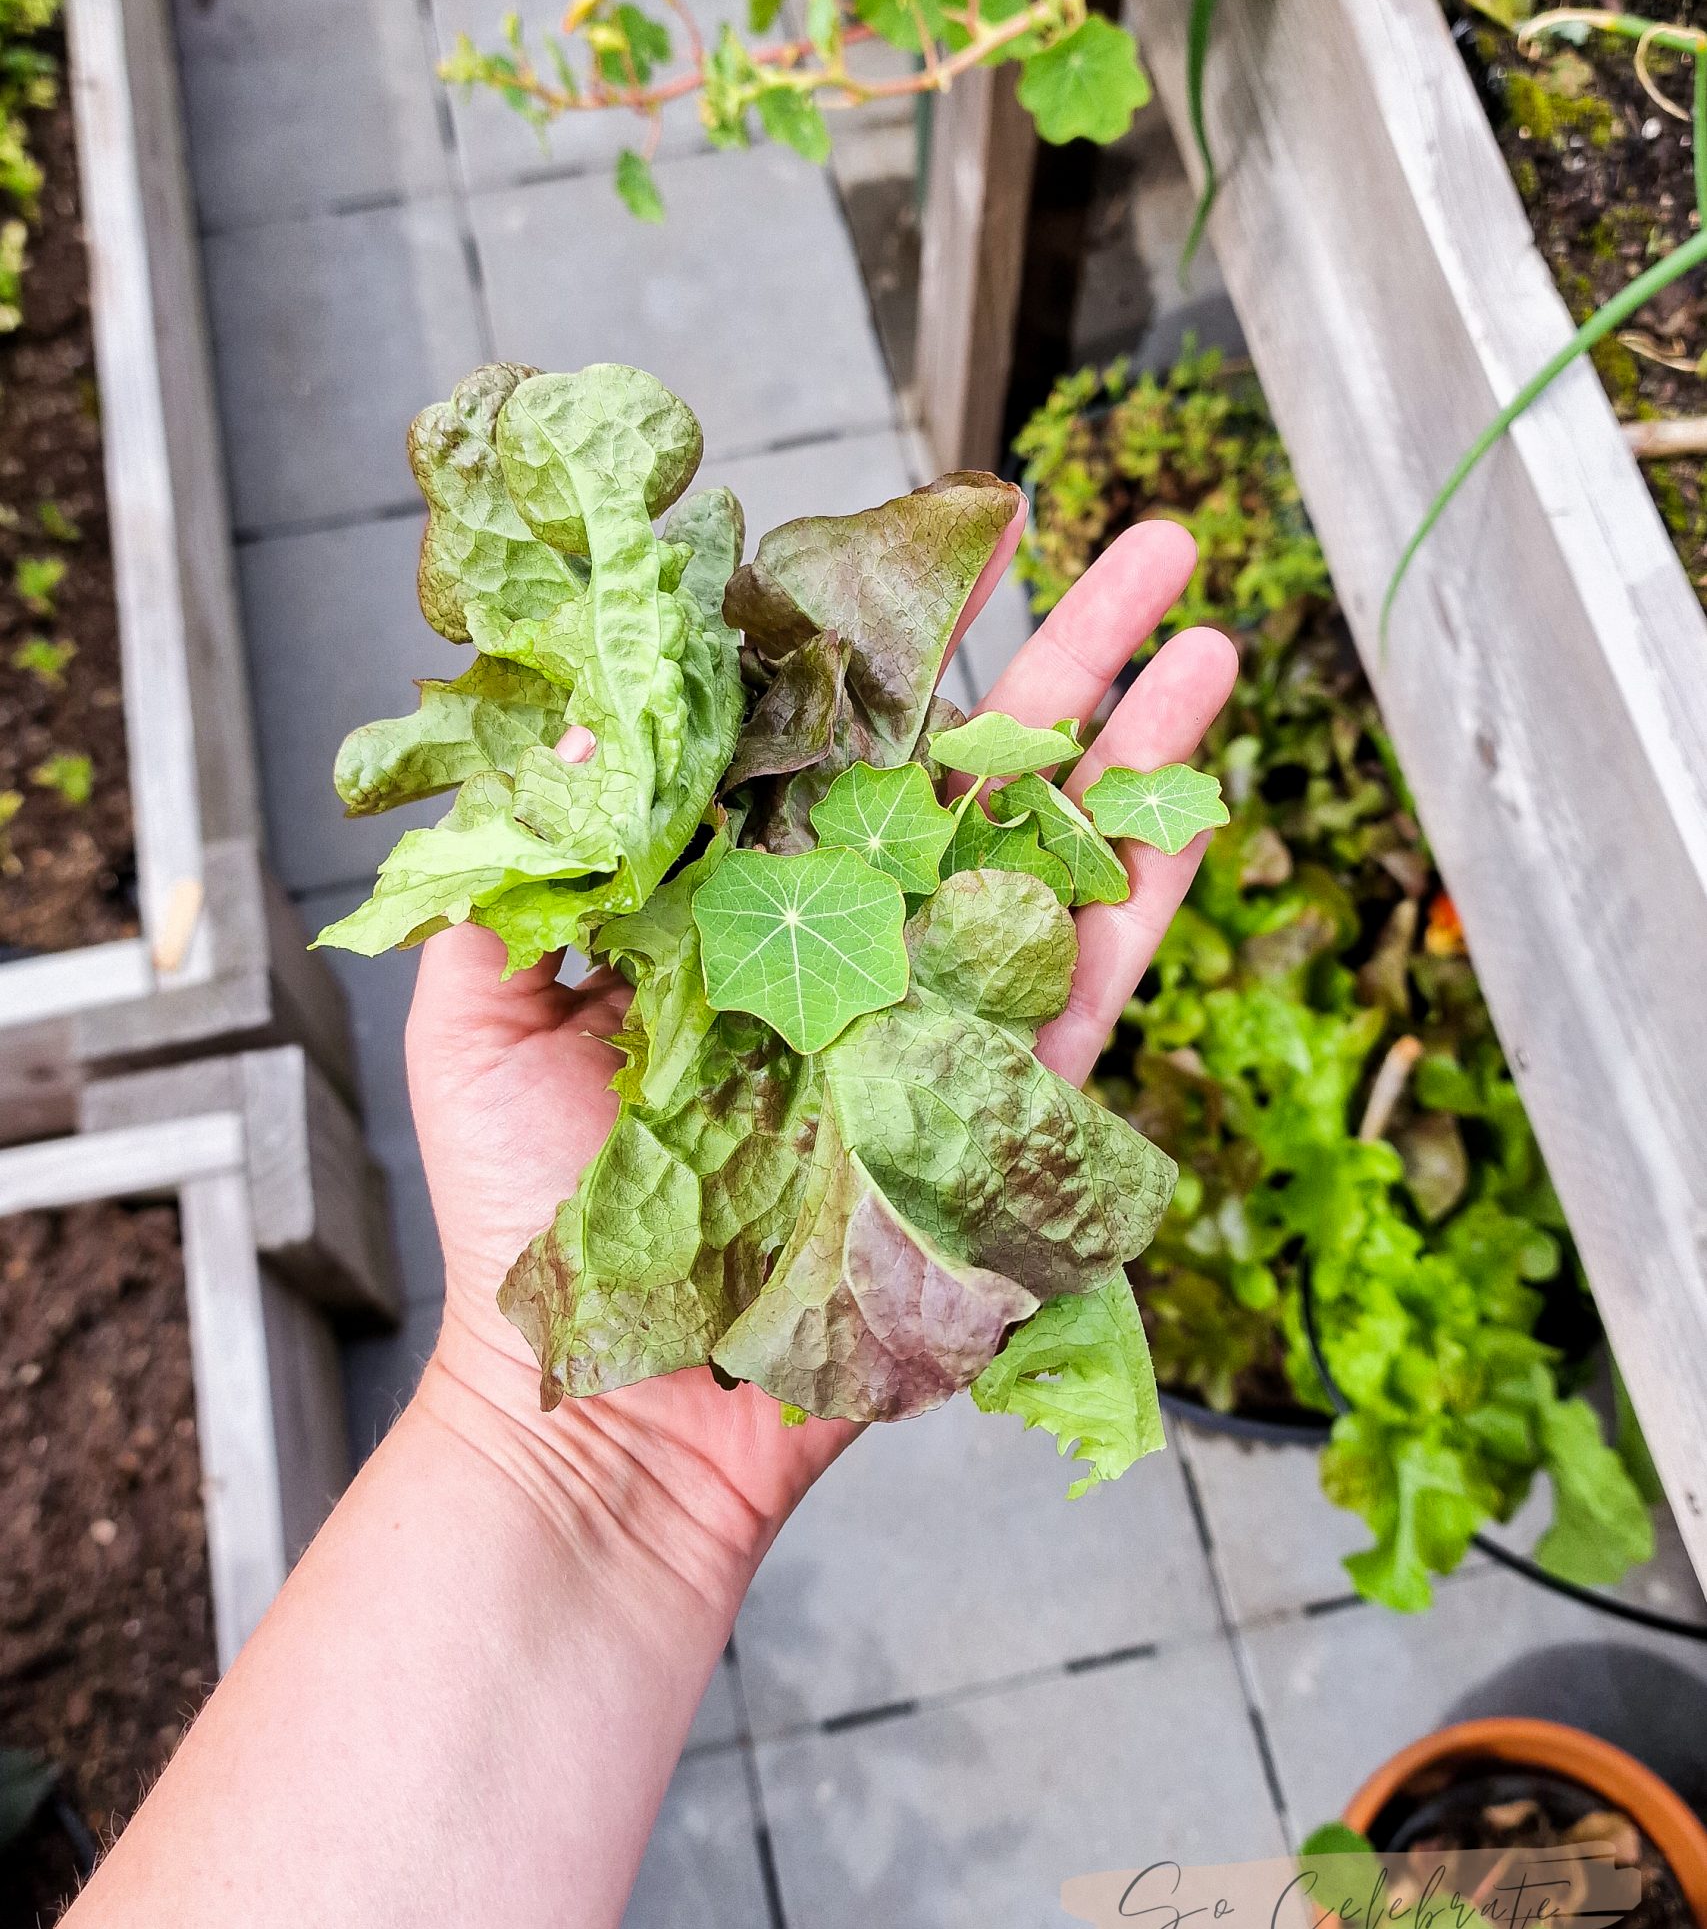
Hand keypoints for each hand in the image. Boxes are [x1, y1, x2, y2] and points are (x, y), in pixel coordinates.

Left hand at [405, 513, 1236, 1581]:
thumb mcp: (479, 1017)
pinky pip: (1082, 983)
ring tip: (1210, 632)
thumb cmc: (530, 1216)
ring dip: (1138, 743)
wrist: (613, 1403)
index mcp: (743, 892)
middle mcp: (854, 933)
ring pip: (1054, 853)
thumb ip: (527, 871)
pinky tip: (1200, 793)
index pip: (836, 728)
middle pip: (975, 765)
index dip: (900, 629)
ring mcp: (935, 1012)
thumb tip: (580, 720)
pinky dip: (1143, 889)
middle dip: (1066, 651)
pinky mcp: (993, 1105)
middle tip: (1150, 539)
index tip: (958, 526)